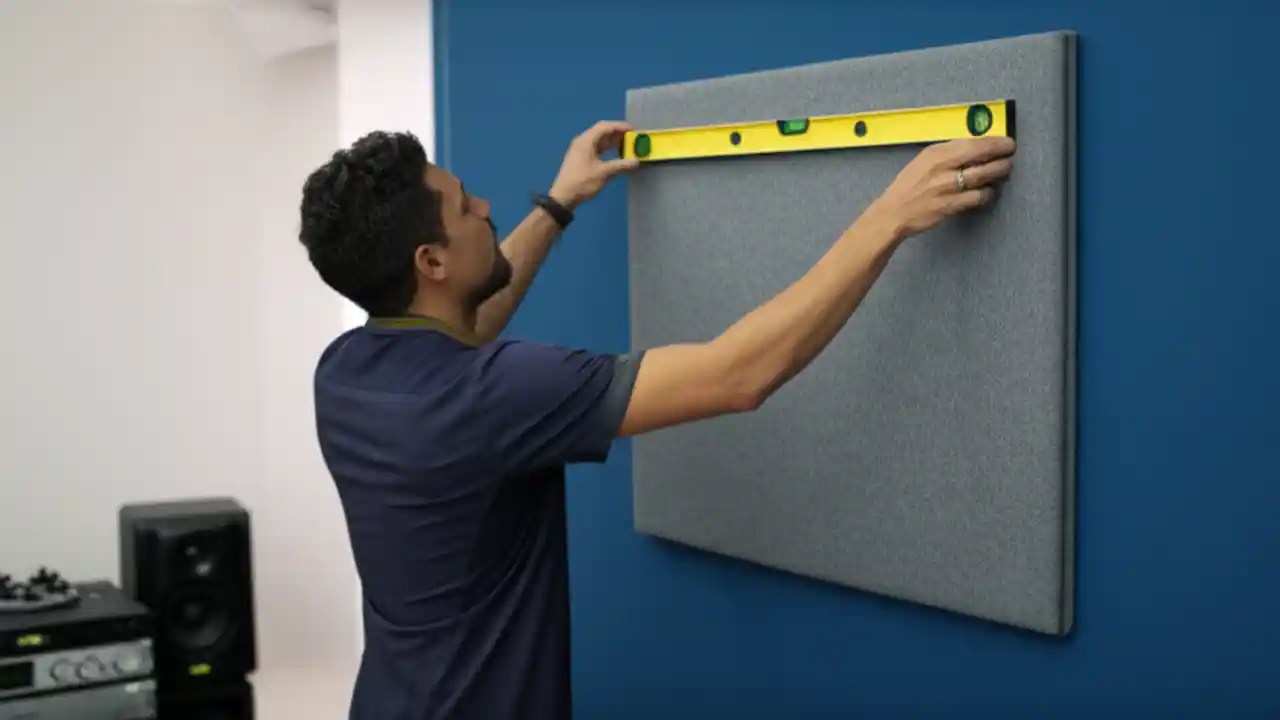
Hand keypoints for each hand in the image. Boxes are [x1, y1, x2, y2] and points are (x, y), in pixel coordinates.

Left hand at [548, 121, 639, 209]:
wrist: (563, 196)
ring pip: (599, 140)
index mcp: (586, 140)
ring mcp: (580, 149)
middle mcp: (582, 141)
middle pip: (602, 131)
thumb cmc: (583, 182)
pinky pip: (596, 148)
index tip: (633, 130)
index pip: (605, 126)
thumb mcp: (604, 173)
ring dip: (612, 142)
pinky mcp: (580, 157)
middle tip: (632, 138)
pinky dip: (606, 149)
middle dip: (618, 133)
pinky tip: (615, 154)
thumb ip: (621, 165)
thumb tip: (636, 161)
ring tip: (626, 145)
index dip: (620, 126)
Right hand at [860, 135, 1015, 241]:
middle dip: (1001, 153)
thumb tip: (972, 147)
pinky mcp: (951, 205)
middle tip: (1010, 153)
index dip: (993, 141)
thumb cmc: (908, 187)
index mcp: (935, 153)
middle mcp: (942, 167)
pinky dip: (988, 193)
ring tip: (1006, 169)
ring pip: (983, 175)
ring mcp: (947, 186)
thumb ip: (946, 153)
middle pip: (981, 155)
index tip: (1005, 141)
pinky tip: (990, 191)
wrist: (894, 212)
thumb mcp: (923, 161)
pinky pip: (978, 197)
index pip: (972, 141)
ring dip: (999, 171)